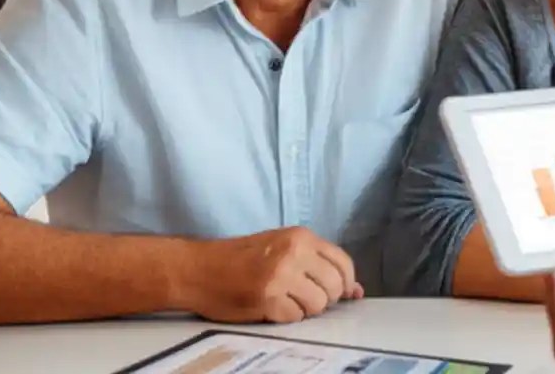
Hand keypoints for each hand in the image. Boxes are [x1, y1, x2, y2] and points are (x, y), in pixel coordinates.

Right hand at [185, 226, 362, 322]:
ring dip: (304, 309)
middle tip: (304, 297)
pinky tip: (271, 307)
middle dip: (324, 298)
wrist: (198, 268)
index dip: (345, 282)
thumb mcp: (282, 248)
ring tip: (285, 301)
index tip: (337, 291)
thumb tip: (356, 290)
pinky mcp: (266, 298)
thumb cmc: (241, 258)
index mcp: (300, 237)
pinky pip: (295, 317)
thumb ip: (318, 264)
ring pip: (318, 305)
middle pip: (334, 286)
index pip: (343, 263)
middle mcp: (294, 253)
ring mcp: (280, 276)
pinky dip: (286, 317)